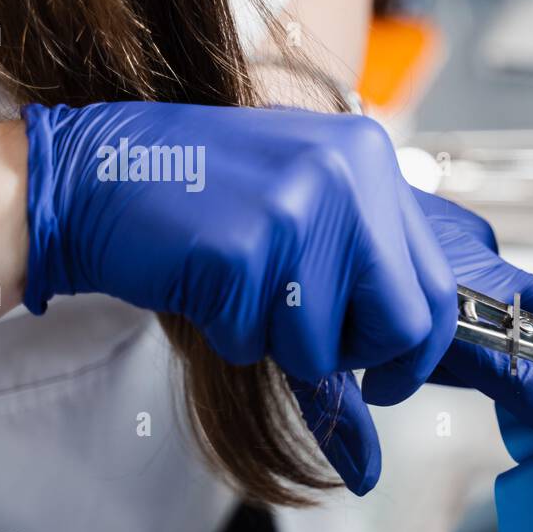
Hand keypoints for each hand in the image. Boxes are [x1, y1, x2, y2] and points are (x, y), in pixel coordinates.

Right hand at [23, 102, 456, 493]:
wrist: (93, 172)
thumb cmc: (207, 198)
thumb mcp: (307, 201)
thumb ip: (366, 261)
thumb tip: (409, 362)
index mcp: (371, 157)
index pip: (439, 286)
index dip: (420, 349)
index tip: (392, 374)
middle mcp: (347, 174)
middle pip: (402, 323)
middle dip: (359, 356)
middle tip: (315, 349)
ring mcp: (294, 209)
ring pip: (326, 346)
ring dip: (279, 343)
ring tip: (241, 285)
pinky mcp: (240, 249)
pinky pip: (256, 342)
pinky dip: (228, 334)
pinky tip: (205, 281)